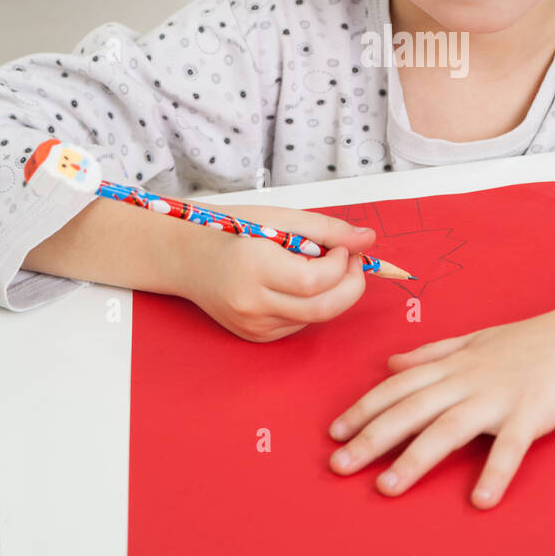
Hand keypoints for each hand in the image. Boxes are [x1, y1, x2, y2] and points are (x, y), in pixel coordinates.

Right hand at [180, 206, 376, 341]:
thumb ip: (326, 230)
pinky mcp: (256, 337)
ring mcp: (253, 325)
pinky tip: (297, 285)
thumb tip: (368, 239)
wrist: (186, 258)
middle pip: (323, 308)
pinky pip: (299, 323)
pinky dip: (311, 304)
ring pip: (316, 317)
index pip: (315, 280)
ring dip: (332, 293)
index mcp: (253, 267)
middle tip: (353, 262)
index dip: (342, 264)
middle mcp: (251, 303)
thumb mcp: (278, 218)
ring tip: (321, 267)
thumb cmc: (230, 230)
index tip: (345, 248)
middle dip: (352, 286)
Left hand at [327, 302, 554, 506]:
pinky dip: (494, 473)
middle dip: (371, 437)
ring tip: (387, 487)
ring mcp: (500, 395)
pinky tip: (479, 500)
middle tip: (339, 465)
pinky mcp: (533, 411)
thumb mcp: (478, 339)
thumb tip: (391, 363)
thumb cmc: (537, 338)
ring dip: (414, 459)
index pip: (398, 386)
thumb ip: (433, 354)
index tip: (334, 431)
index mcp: (456, 363)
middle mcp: (470, 378)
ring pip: (448, 428)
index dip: (364, 408)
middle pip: (411, 409)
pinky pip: (510, 446)